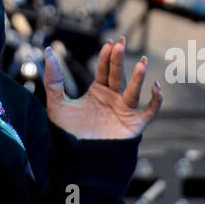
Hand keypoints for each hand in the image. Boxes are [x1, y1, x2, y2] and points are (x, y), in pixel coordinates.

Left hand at [44, 37, 162, 140]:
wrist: (77, 161)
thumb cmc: (68, 134)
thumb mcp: (57, 104)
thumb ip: (53, 80)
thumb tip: (48, 52)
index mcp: (98, 92)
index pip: (104, 70)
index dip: (106, 57)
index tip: (108, 43)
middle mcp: (113, 99)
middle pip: (119, 75)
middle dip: (119, 59)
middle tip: (121, 42)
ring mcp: (124, 111)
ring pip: (134, 90)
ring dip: (139, 77)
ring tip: (141, 62)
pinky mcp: (133, 126)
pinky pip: (149, 111)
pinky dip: (156, 101)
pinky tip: (156, 88)